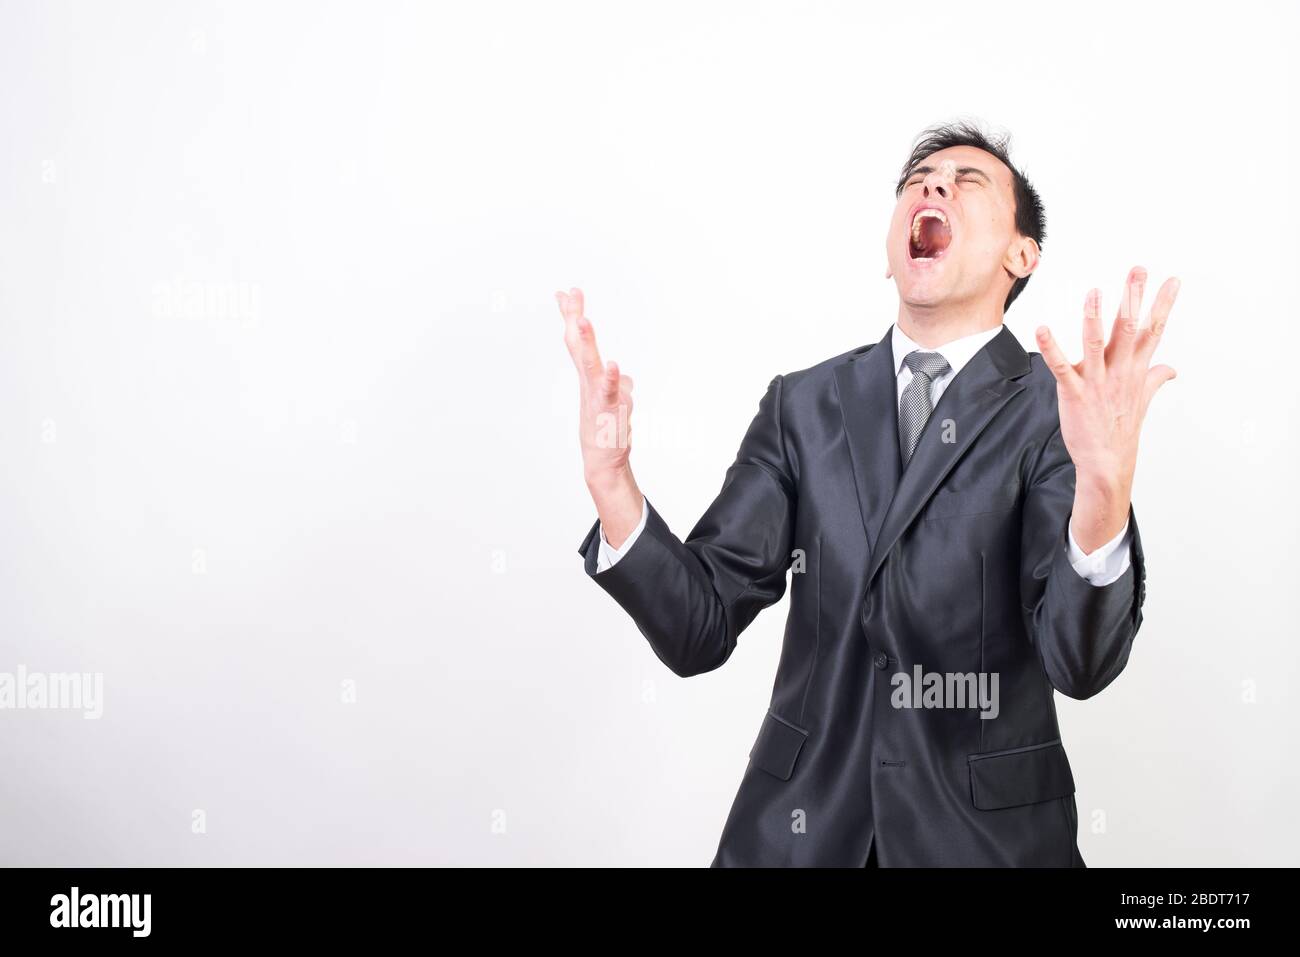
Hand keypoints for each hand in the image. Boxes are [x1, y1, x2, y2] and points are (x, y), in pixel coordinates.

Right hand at [555, 287, 642, 545]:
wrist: (605, 466)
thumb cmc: (606, 435)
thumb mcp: (610, 404)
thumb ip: (616, 385)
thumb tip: (623, 375)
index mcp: (591, 379)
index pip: (579, 343)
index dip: (572, 317)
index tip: (565, 293)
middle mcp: (591, 384)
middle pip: (580, 346)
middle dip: (574, 318)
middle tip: (570, 293)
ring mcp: (598, 397)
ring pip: (591, 365)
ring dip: (587, 342)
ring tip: (582, 320)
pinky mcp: (609, 413)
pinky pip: (611, 394)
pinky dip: (613, 381)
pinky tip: (616, 366)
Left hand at [1035, 267, 1179, 551]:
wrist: (1108, 462)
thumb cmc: (1121, 427)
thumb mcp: (1142, 399)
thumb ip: (1155, 378)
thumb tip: (1171, 368)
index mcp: (1136, 370)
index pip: (1152, 330)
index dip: (1162, 304)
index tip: (1172, 279)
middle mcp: (1120, 372)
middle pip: (1129, 329)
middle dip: (1133, 297)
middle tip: (1137, 269)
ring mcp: (1098, 382)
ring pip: (1097, 344)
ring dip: (1095, 318)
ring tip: (1094, 293)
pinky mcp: (1075, 393)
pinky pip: (1062, 367)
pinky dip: (1051, 348)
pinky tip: (1042, 329)